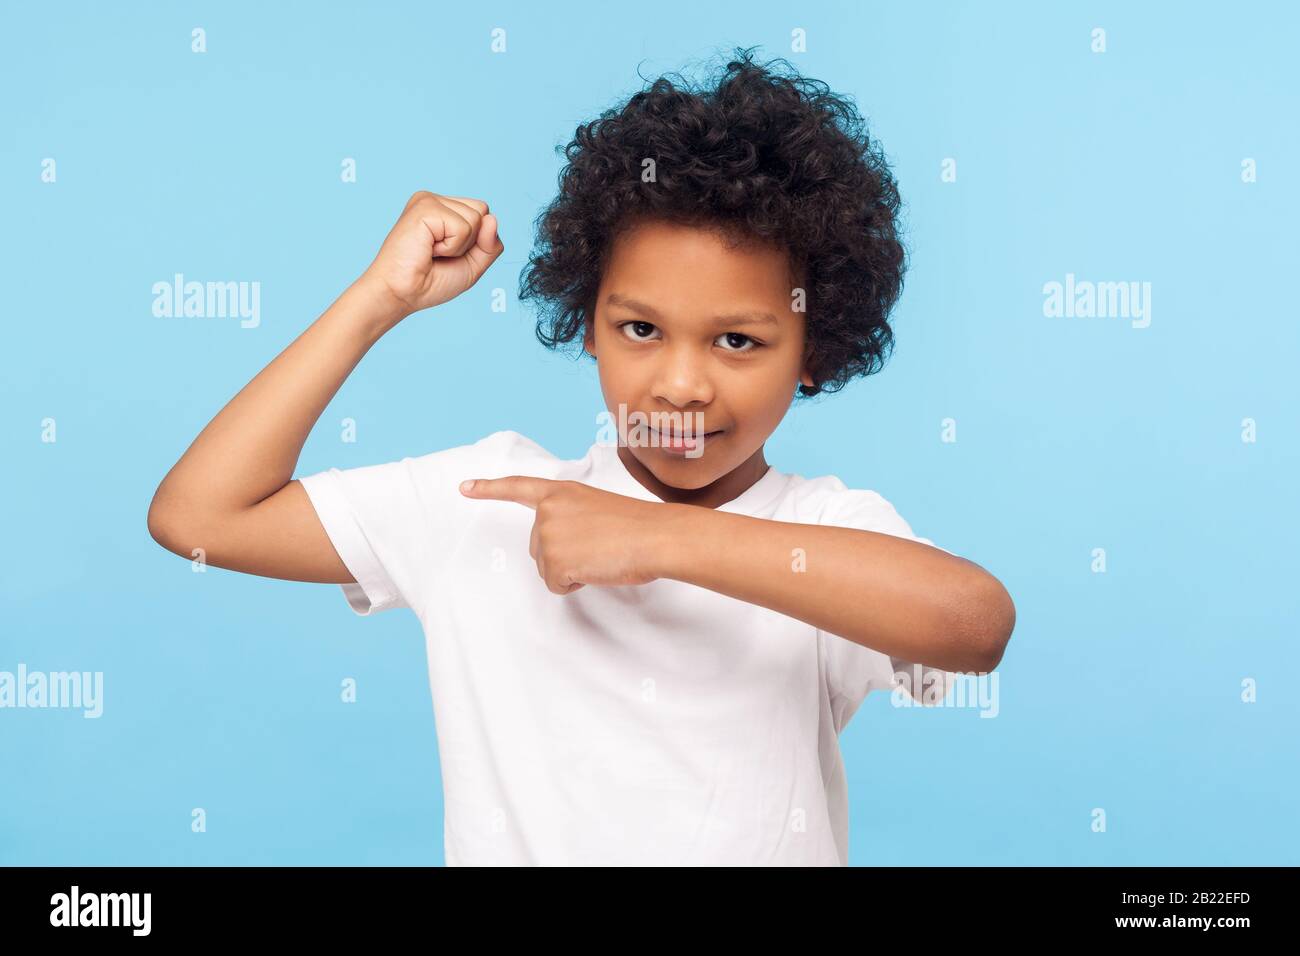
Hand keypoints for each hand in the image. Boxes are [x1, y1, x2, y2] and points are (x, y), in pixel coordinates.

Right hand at [360, 191, 503, 318]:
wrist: (403, 294)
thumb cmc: (430, 282)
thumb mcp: (473, 265)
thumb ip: (490, 244)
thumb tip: (493, 218)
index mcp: (443, 208)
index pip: (483, 213)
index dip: (476, 241)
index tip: (448, 255)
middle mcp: (435, 200)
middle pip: (482, 211)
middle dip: (470, 242)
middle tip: (440, 254)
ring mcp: (428, 200)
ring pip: (476, 218)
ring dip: (459, 246)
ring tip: (432, 252)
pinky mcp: (425, 207)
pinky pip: (463, 227)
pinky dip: (451, 247)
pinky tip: (428, 250)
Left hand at [459, 476, 678, 593]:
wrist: (655, 537)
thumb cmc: (639, 526)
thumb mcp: (597, 509)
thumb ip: (572, 519)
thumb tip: (566, 549)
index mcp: (562, 492)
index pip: (519, 488)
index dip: (489, 488)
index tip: (464, 488)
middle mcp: (548, 510)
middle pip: (539, 547)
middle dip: (564, 555)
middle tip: (599, 546)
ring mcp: (548, 535)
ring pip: (548, 568)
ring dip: (573, 569)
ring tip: (602, 555)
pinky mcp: (553, 560)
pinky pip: (557, 585)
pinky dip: (576, 584)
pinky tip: (597, 568)